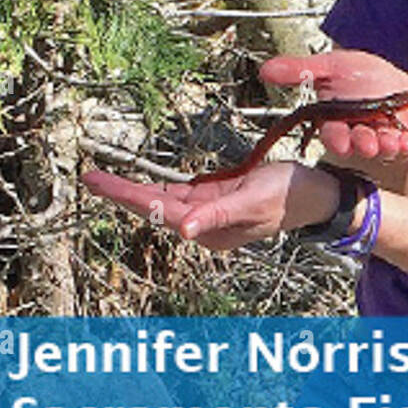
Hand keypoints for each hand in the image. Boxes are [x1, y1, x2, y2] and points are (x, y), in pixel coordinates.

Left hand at [80, 161, 337, 250]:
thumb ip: (217, 214)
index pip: (158, 209)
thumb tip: (184, 230)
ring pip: (163, 200)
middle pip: (154, 206)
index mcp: (210, 228)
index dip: (126, 195)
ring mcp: (210, 211)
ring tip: (105, 178)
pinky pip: (181, 193)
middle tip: (89, 177)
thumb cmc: (289, 195)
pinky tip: (142, 182)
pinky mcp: (217, 198)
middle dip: (121, 192)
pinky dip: (159, 186)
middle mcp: (204, 224)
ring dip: (136, 189)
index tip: (97, 182)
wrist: (317, 193)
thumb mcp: (254, 200)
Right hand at [261, 49, 407, 163]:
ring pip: (379, 148)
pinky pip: (405, 146)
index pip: (330, 132)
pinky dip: (406, 143)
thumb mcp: (333, 66)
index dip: (335, 137)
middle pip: (355, 144)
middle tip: (367, 141)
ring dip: (383, 145)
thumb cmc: (365, 77)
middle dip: (361, 143)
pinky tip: (407, 137)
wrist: (401, 86)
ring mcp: (380, 140)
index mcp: (336, 119)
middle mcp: (356, 133)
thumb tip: (264, 69)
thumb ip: (301, 70)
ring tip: (388, 139)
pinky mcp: (404, 141)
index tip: (339, 137)